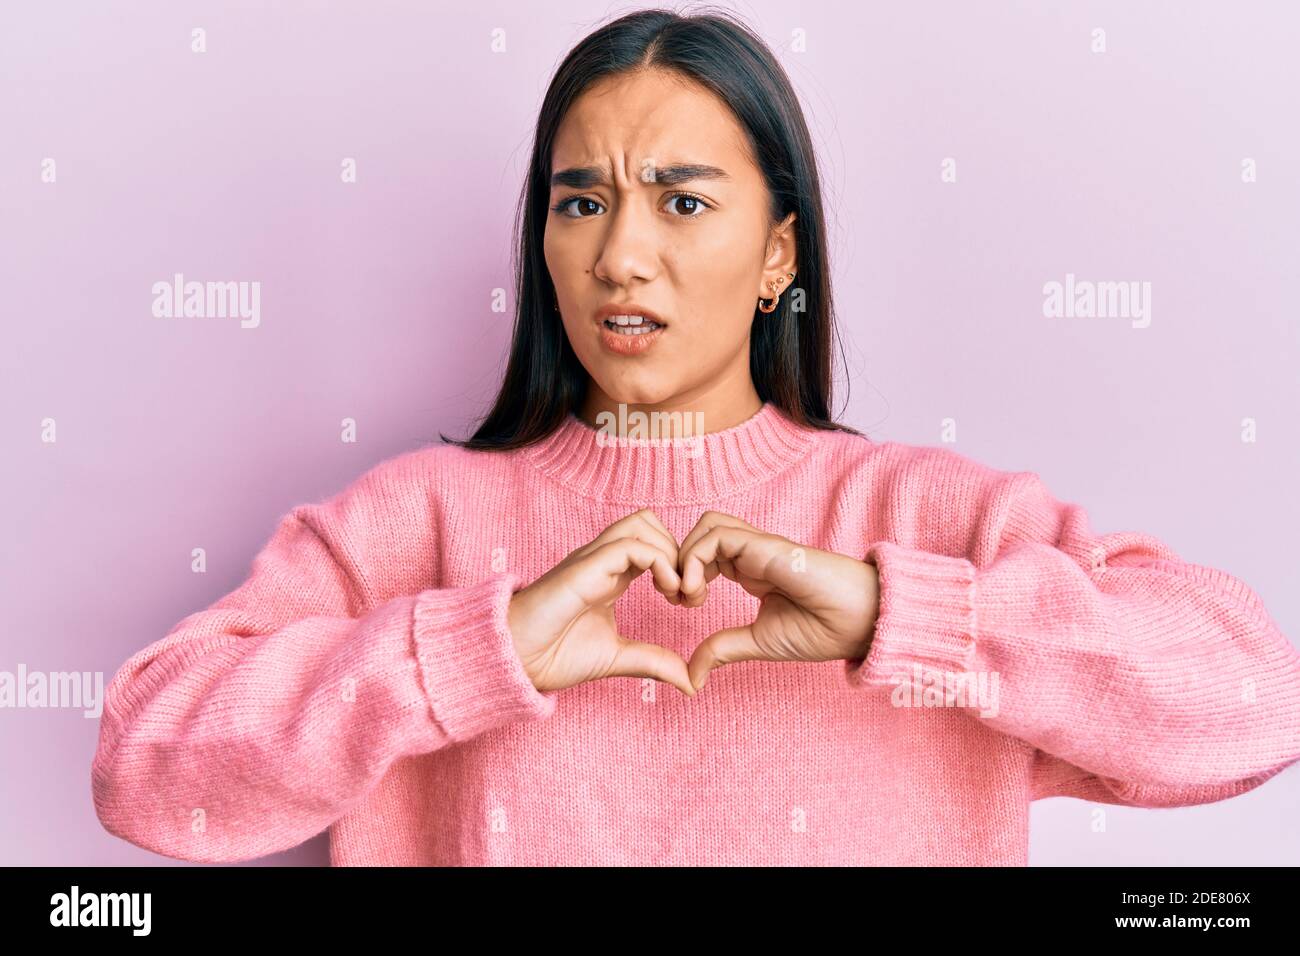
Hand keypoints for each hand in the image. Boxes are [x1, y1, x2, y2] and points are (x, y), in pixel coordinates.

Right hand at [507, 509, 696, 696]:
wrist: (514, 660)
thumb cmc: (553, 655)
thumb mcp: (616, 659)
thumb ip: (652, 662)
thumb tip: (690, 682)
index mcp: (610, 575)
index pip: (652, 544)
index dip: (679, 565)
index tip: (689, 601)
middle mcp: (602, 560)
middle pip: (650, 522)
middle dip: (679, 551)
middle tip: (688, 593)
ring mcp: (592, 559)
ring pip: (643, 522)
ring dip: (671, 552)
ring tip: (677, 592)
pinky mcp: (585, 568)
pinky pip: (631, 545)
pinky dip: (659, 562)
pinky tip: (665, 592)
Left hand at [675, 511, 879, 691]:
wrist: (861, 623)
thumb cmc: (822, 630)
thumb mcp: (759, 642)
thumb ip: (724, 649)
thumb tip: (692, 675)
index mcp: (751, 571)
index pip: (705, 553)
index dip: (684, 573)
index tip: (683, 604)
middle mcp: (752, 553)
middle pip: (700, 533)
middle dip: (678, 561)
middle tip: (679, 598)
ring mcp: (759, 547)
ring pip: (706, 526)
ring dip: (685, 557)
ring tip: (688, 594)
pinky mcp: (766, 547)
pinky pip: (717, 536)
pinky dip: (696, 559)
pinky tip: (698, 592)